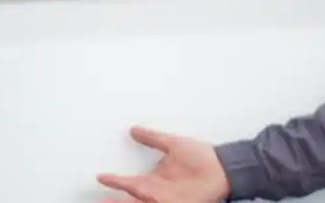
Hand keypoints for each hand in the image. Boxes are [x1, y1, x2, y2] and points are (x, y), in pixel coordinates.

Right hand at [97, 125, 231, 202]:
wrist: (224, 167)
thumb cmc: (203, 157)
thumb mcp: (173, 144)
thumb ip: (153, 138)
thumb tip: (134, 129)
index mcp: (154, 180)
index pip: (129, 183)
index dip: (115, 181)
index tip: (101, 176)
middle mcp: (158, 193)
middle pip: (131, 200)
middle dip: (115, 202)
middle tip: (100, 201)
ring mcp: (167, 201)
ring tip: (111, 202)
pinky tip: (146, 202)